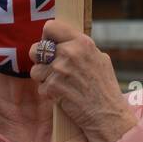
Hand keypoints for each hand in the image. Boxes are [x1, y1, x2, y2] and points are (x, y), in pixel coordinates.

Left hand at [31, 19, 138, 141]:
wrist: (107, 114)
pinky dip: (49, 93)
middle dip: (40, 59)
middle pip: (36, 48)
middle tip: (51, 67)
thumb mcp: (100, 58)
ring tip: (59, 83)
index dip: (48, 37)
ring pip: (35, 69)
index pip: (51, 27)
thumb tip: (65, 40)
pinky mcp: (53, 87)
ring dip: (43, 77)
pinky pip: (41, 86)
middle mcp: (69, 53)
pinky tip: (62, 95)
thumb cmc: (105, 87)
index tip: (50, 44)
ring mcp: (59, 70)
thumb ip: (81, 47)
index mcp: (81, 42)